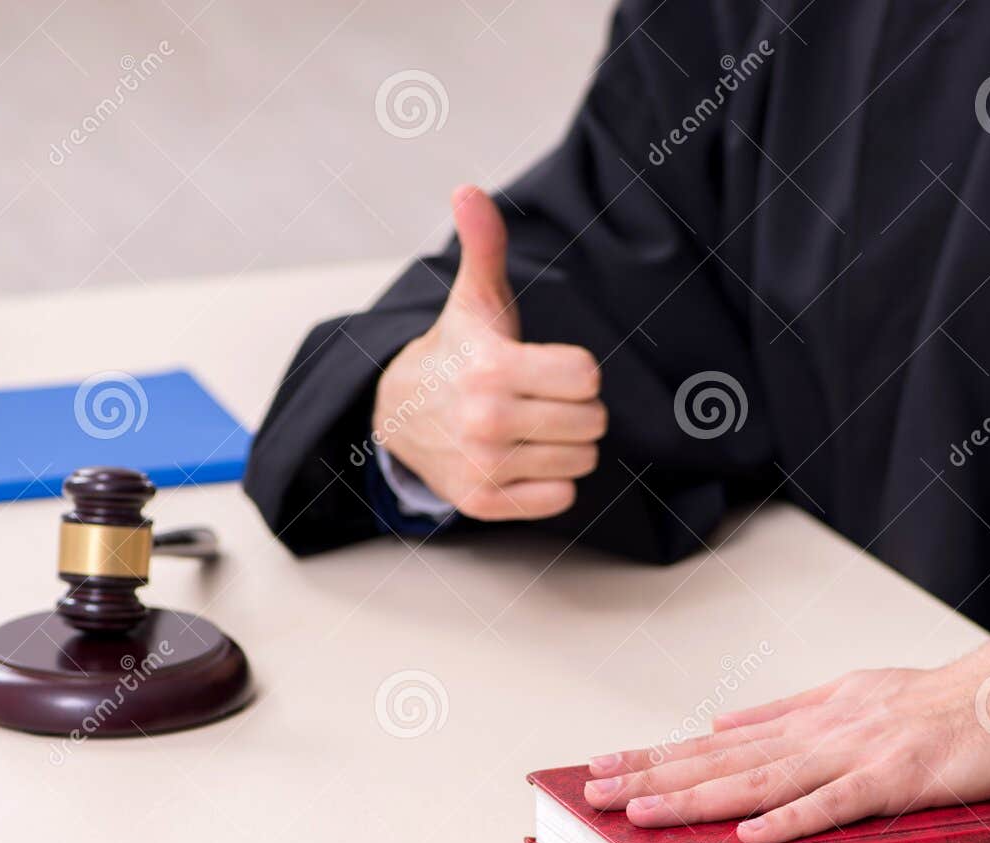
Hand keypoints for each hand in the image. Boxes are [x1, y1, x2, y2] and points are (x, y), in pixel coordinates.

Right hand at [370, 185, 606, 520]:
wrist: (397, 414)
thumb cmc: (455, 354)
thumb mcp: (473, 300)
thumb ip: (484, 245)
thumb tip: (468, 192)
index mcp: (491, 368)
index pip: (587, 376)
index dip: (575, 370)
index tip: (546, 366)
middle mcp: (486, 421)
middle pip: (591, 421)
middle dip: (575, 409)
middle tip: (540, 399)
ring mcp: (484, 466)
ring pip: (581, 461)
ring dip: (566, 446)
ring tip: (531, 429)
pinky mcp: (484, 502)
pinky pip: (560, 499)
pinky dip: (550, 483)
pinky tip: (521, 460)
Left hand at [583, 624, 989, 842]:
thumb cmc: (938, 700)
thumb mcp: (849, 694)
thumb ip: (785, 711)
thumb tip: (721, 721)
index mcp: (807, 716)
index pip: (716, 740)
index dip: (657, 755)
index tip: (604, 768)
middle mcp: (819, 730)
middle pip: (722, 759)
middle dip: (653, 777)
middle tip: (594, 794)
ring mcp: (856, 753)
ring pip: (762, 779)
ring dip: (698, 798)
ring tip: (643, 812)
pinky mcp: (897, 778)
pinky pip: (836, 804)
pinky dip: (791, 819)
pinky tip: (749, 834)